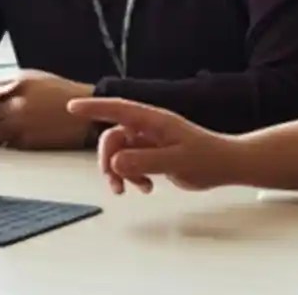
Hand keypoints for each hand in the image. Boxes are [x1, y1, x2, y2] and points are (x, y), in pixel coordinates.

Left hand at [0, 70, 93, 149]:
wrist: (86, 114)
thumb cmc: (58, 94)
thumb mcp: (31, 79)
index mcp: (19, 83)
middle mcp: (17, 103)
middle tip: (3, 113)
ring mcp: (21, 125)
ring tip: (15, 124)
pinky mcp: (27, 143)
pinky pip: (5, 144)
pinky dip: (9, 140)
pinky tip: (24, 133)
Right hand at [66, 97, 242, 194]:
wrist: (225, 166)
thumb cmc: (207, 158)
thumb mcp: (176, 161)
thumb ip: (145, 161)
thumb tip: (116, 162)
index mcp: (154, 120)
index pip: (118, 109)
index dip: (94, 108)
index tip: (72, 107)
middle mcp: (148, 127)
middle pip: (112, 138)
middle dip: (108, 161)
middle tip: (115, 185)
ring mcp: (148, 141)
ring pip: (119, 153)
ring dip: (120, 173)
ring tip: (135, 189)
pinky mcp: (151, 154)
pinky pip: (130, 163)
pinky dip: (132, 177)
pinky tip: (147, 187)